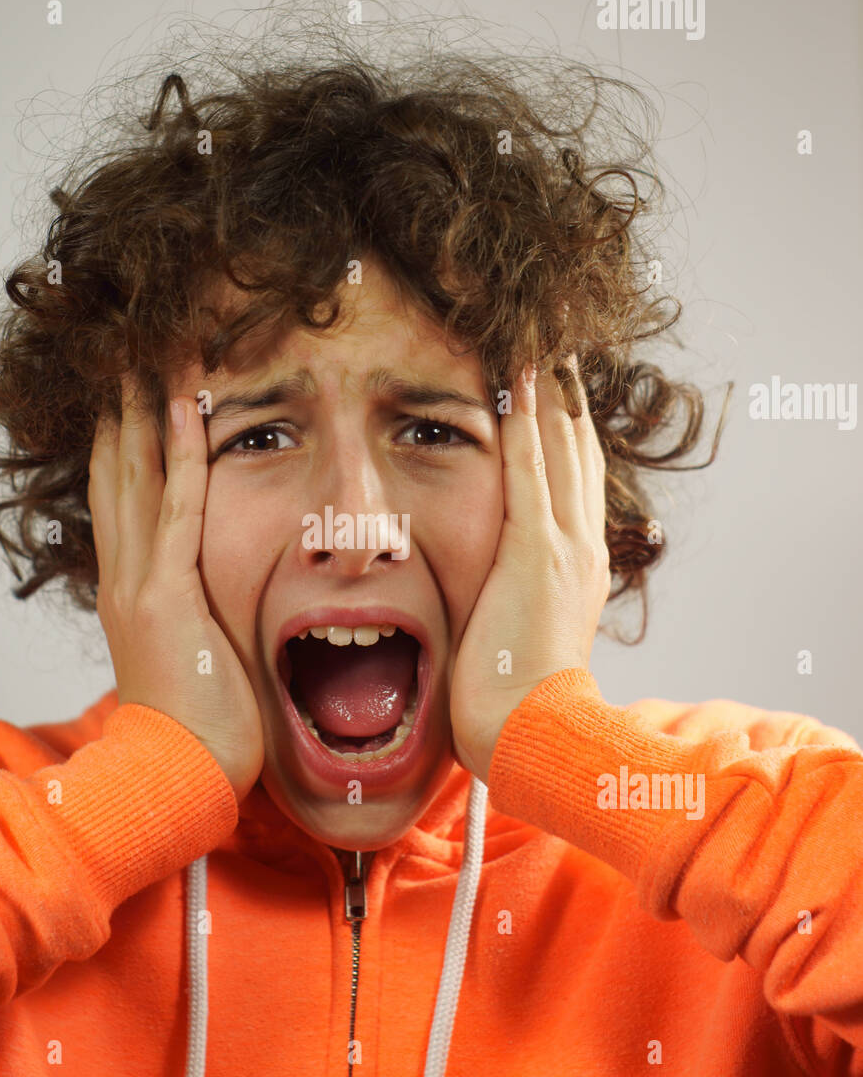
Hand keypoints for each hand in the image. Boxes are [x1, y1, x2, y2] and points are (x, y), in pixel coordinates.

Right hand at [88, 375, 264, 802]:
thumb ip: (193, 616)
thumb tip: (214, 598)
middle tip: (129, 352)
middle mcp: (126, 578)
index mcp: (132, 592)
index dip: (128, 442)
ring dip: (146, 412)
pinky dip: (183, 454)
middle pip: (119, 474)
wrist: (179, 780)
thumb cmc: (198, 728)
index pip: (126, 499)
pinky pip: (178, 508)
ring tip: (148, 355)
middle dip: (125, 411)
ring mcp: (141, 584)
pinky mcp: (167, 596)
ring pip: (139, 477)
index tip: (137, 394)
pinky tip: (187, 407)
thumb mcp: (190, 656)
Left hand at [449, 354, 611, 782]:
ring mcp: (564, 547)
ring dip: (547, 392)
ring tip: (536, 341)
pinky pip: (530, 471)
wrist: (533, 735)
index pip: (573, 481)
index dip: (566, 430)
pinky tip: (515, 381)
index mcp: (578, 565)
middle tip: (552, 345)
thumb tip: (495, 586)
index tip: (553, 390)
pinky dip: (525, 422)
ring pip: (560, 449)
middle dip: (564, 397)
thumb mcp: (522, 632)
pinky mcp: (538, 554)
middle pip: (577, 451)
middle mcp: (581, 546)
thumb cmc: (517, 698)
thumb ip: (515, 596)